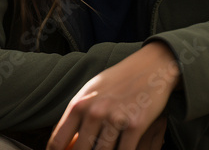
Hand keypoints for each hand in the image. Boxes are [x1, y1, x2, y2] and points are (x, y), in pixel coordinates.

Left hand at [47, 42, 180, 149]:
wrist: (151, 66)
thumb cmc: (118, 80)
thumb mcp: (91, 91)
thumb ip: (77, 115)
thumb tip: (64, 141)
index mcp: (79, 104)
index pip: (57, 141)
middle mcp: (94, 112)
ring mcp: (115, 118)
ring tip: (107, 149)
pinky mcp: (136, 125)